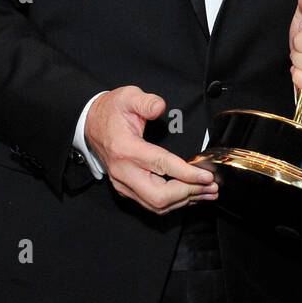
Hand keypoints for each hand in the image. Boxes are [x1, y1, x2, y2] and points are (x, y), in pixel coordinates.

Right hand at [84, 85, 216, 213]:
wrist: (89, 123)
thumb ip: (146, 102)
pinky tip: (190, 196)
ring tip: (208, 193)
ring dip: (184, 201)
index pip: (161, 166)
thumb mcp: (128, 97)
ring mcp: (123, 183)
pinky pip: (151, 203)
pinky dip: (173, 203)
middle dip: (188, 193)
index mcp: (126, 149)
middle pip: (158, 195)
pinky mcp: (125, 189)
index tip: (206, 176)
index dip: (187, 174)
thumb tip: (160, 108)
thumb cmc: (111, 111)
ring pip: (155, 204)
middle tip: (211, 187)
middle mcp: (123, 172)